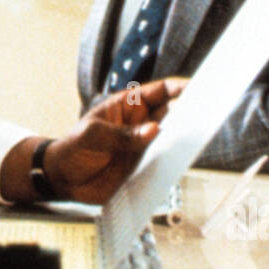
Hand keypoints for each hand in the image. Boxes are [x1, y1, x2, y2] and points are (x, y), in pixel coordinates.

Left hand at [0, 77, 184, 204]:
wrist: (62, 180)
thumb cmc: (72, 149)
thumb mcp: (91, 136)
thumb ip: (121, 135)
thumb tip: (153, 130)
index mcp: (129, 105)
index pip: (161, 91)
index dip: (180, 88)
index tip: (197, 88)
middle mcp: (141, 124)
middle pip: (174, 113)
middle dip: (190, 112)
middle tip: (206, 115)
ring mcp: (144, 146)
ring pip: (173, 138)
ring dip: (185, 138)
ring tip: (199, 138)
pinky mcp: (144, 167)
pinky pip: (165, 163)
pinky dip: (175, 163)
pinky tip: (183, 162)